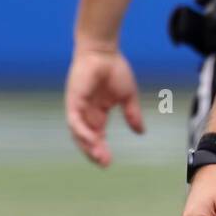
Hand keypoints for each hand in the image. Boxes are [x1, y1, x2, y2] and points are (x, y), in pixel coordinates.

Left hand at [64, 42, 144, 166]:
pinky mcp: (73, 102)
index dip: (101, 150)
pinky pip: (74, 122)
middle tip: (105, 163)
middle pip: (86, 139)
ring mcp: (78, 108)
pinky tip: (91, 140)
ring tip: (99, 156)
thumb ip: (132, 114)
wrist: (104, 52)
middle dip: (94, 153)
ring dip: (88, 146)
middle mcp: (86, 113)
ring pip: (79, 134)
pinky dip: (82, 132)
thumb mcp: (127, 96)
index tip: (109, 162)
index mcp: (97, 113)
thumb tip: (141, 132)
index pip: (97, 137)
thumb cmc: (114, 69)